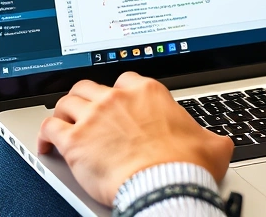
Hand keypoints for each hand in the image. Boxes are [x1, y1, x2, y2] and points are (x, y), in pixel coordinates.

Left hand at [37, 72, 233, 205]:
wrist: (165, 185)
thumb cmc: (185, 166)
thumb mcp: (211, 145)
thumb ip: (211, 137)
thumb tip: (220, 142)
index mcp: (148, 92)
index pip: (125, 79)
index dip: (119, 93)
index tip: (118, 104)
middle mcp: (118, 97)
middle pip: (91, 86)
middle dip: (87, 98)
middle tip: (86, 110)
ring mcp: (94, 116)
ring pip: (67, 101)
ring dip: (64, 111)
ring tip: (63, 121)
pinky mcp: (75, 140)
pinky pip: (50, 127)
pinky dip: (45, 134)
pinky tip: (46, 142)